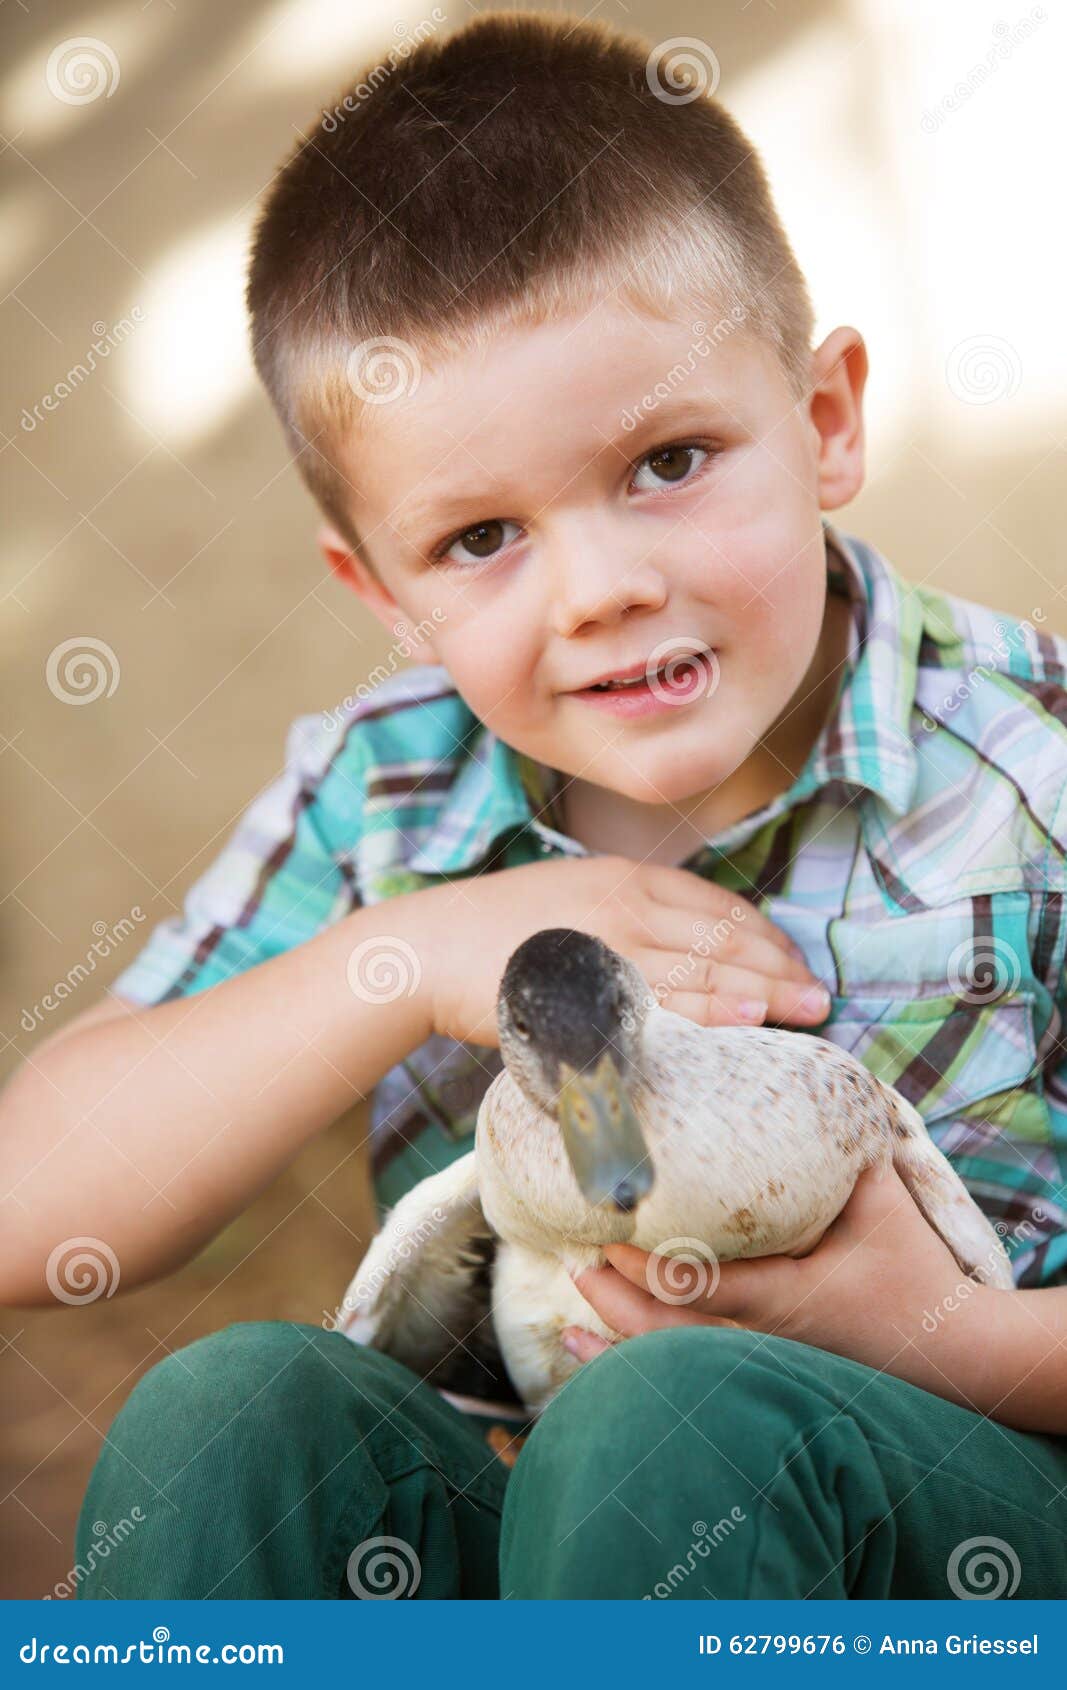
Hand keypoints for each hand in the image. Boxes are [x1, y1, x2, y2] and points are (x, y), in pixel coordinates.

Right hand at [422, 854, 828, 1047]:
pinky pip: (661, 1003)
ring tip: (802, 1012)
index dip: (766, 937)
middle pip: (722, 937)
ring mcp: (607, 943)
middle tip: (820, 998)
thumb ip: (627, 917)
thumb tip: (683, 955)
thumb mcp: (573, 901)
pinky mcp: (586, 985)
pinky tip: (742, 1022)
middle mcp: (625, 903)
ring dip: (760, 992)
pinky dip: (708, 1013)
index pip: (718, 905)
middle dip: (779, 968)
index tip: (796, 966)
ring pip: (703, 969)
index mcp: (626, 878)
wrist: (426, 950)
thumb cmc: (497, 933)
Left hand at [565, 1165, 1011, 1414]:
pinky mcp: (763, 1372)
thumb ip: (847, 1149)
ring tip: (574, 1302)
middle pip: (671, 1332)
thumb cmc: (916, 1274)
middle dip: (618, 1298)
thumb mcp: (884, 1204)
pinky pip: (687, 1374)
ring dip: (617, 1333)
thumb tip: (817, 1082)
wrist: (955, 1354)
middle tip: (578, 1258)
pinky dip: (635, 1364)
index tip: (610, 1235)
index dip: (651, 1265)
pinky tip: (586, 1354)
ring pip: (673, 1360)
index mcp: (788, 1295)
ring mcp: (761, 1362)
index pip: (704, 1285)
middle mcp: (764, 1337)